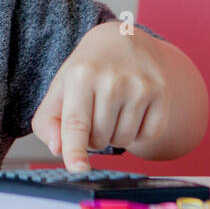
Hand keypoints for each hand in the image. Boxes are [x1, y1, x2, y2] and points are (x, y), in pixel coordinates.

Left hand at [30, 22, 168, 171]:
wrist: (122, 40)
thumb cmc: (87, 69)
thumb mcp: (60, 88)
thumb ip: (48, 121)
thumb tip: (59, 149)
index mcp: (81, 75)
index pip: (76, 122)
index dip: (75, 149)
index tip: (77, 168)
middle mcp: (113, 79)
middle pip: (99, 139)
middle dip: (92, 137)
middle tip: (94, 112)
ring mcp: (140, 86)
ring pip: (123, 141)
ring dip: (114, 136)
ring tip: (111, 110)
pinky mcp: (161, 92)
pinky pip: (147, 135)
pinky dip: (137, 132)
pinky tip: (131, 110)